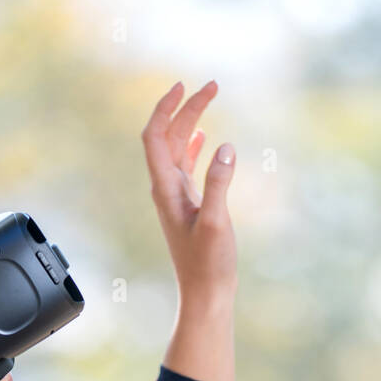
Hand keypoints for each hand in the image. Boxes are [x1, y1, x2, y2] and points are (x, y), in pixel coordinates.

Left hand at [141, 80, 236, 312]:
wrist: (205, 295)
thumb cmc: (209, 265)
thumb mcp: (217, 222)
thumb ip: (219, 184)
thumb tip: (225, 147)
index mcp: (166, 189)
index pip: (156, 137)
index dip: (165, 108)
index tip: (184, 86)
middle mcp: (167, 189)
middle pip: (170, 137)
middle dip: (187, 108)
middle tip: (212, 85)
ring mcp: (177, 197)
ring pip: (180, 149)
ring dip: (192, 123)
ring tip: (209, 99)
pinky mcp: (190, 206)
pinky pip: (187, 167)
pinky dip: (195, 147)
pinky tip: (205, 138)